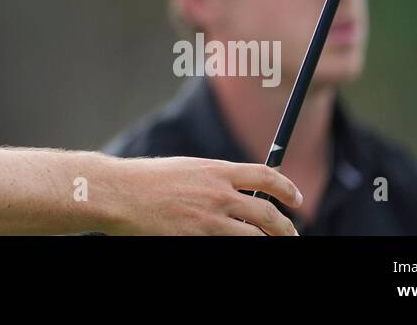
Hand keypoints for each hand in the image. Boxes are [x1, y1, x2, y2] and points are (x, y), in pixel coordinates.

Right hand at [106, 156, 301, 235]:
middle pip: (267, 213)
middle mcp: (218, 193)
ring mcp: (209, 219)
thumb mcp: (185, 169)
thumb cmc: (146, 180)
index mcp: (216, 170)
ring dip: (268, 243)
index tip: (296, 198)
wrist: (120, 193)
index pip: (265, 176)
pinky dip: (236, 247)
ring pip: (254, 237)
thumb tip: (235, 188)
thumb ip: (212, 178)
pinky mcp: (197, 238)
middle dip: (285, 228)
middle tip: (292, 234)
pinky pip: (228, 246)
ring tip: (272, 246)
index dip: (286, 188)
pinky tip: (237, 247)